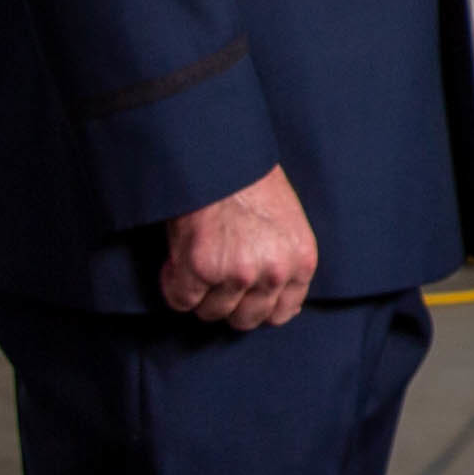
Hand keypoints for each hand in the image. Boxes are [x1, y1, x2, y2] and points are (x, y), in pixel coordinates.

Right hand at [162, 164, 317, 330]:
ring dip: (199, 294)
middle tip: (214, 279)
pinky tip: (176, 263)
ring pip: (211, 313)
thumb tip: (286, 310)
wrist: (220, 155)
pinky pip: (181, 301)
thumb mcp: (289, 223)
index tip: (242, 297)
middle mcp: (272, 272)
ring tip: (196, 262)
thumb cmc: (253, 181)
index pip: (282, 313)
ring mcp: (237, 273)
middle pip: (245, 319)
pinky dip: (173, 286)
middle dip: (227, 304)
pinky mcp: (200, 269)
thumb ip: (286, 264)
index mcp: (300, 262)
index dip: (258, 307)